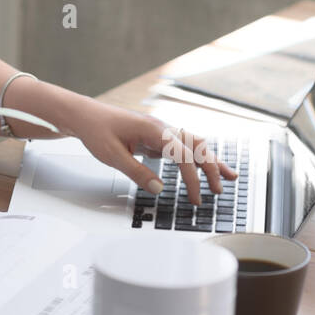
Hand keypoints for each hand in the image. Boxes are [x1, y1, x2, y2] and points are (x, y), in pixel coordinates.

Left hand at [64, 98, 236, 206]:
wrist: (85, 115)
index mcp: (154, 130)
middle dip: (212, 168)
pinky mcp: (157, 136)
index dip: (192, 179)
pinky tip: (205, 168)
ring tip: (228, 176)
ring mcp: (162, 131)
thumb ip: (137, 173)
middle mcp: (162, 127)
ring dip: (211, 160)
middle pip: (198, 145)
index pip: (183, 155)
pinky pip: (184, 146)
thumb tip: (159, 189)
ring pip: (195, 143)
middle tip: (220, 190)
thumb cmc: (96, 131)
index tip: (195, 199)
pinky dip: (197, 157)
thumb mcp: (112, 156)